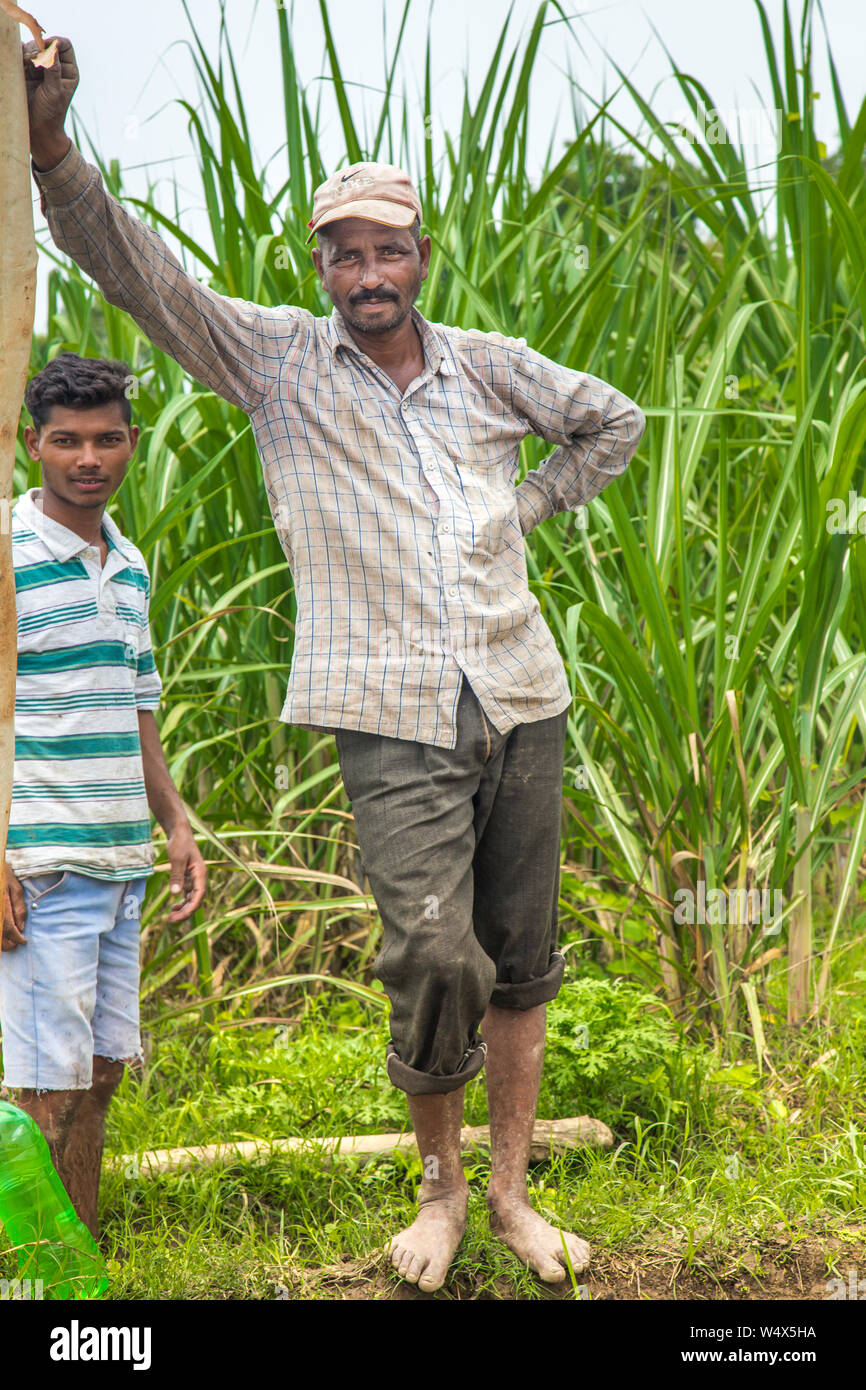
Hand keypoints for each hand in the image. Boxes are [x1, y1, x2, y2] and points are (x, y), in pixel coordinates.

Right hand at [2, 864, 26, 950]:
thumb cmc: (2, 875)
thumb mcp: (16, 888)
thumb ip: (19, 908)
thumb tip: (20, 928)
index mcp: (2, 904)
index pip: (8, 927)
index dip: (15, 938)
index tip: (22, 941)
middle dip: (4, 944)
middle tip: (13, 944)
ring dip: (0, 940)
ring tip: (6, 941)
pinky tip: (1, 932)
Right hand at [22, 35, 77, 166]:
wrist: (38, 130)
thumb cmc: (51, 114)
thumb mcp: (54, 92)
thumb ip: (53, 70)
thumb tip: (51, 49)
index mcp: (68, 71)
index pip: (64, 45)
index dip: (54, 42)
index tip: (44, 49)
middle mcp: (55, 67)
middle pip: (45, 43)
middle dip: (37, 48)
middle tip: (31, 62)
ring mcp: (40, 68)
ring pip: (32, 47)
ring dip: (26, 52)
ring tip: (25, 65)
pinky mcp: (26, 72)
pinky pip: (20, 55)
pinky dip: (18, 56)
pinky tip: (18, 65)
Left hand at [165, 826, 206, 922]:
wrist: (179, 831)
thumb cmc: (179, 842)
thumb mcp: (177, 858)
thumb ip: (176, 876)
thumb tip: (175, 894)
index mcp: (200, 873)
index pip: (199, 896)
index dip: (190, 908)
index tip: (179, 916)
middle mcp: (199, 878)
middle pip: (196, 900)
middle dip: (185, 912)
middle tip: (171, 920)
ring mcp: (194, 878)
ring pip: (192, 898)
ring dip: (184, 908)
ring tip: (171, 916)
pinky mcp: (188, 876)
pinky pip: (187, 893)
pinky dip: (182, 901)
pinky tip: (173, 905)